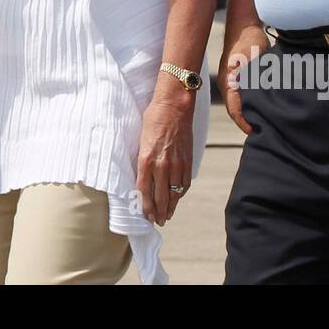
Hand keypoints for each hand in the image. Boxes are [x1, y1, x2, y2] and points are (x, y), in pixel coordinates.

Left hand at [136, 89, 194, 225]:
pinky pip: (185, 182)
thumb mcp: (140, 139)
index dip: (145, 206)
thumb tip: (141, 175)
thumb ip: (142, 159)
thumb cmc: (153, 118)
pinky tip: (178, 198)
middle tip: (158, 222)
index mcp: (146, 158)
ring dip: (171, 206)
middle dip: (159, 211)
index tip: (146, 216)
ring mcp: (177, 163)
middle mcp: (162, 164)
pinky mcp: (188, 159)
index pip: (144, 190)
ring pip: (174, 192)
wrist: (174, 106)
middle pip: (160, 195)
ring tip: (168, 216)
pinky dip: (181, 192)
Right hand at [218, 24, 269, 134]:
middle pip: (235, 110)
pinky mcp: (236, 75)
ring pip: (239, 103)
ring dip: (248, 113)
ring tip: (262, 123)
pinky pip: (241, 95)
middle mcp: (227, 84)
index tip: (255, 132)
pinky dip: (250, 104)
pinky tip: (261, 106)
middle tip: (262, 131)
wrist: (245, 25)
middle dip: (247, 122)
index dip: (244, 124)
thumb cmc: (248, 41)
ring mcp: (231, 80)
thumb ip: (250, 78)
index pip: (234, 111)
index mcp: (228, 83)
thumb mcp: (251, 59)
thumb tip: (250, 97)